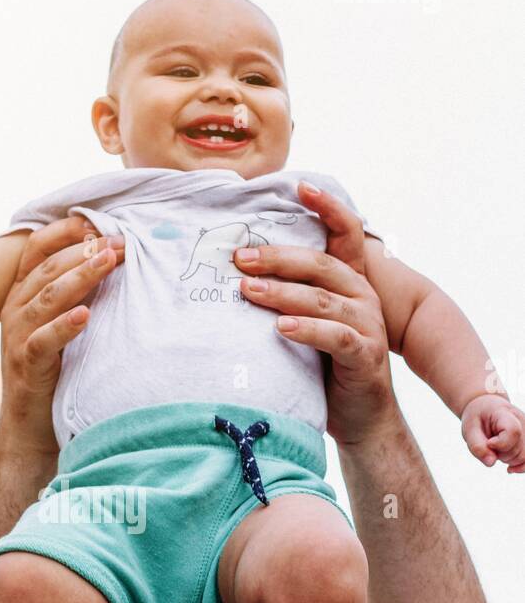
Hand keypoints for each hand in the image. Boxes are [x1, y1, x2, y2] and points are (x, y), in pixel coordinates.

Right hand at [0, 217, 124, 450]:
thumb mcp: (59, 324)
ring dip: (81, 277)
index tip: (99, 222)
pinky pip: (44, 340)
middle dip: (85, 251)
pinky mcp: (26, 364)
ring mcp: (18, 336)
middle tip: (120, 242)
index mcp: (22, 294)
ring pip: (48, 297)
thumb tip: (110, 259)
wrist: (30, 425)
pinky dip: (65, 326)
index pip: (38, 249)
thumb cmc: (54, 370)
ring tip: (110, 263)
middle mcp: (15, 309)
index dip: (66, 232)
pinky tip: (86, 316)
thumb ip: (74, 294)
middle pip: (48, 268)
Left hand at [233, 181, 396, 447]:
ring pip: (322, 299)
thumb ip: (287, 301)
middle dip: (276, 258)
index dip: (326, 207)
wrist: (361, 417)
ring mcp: (367, 324)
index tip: (299, 186)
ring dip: (282, 293)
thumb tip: (236, 278)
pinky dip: (306, 330)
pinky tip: (280, 328)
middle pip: (318, 265)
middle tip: (238, 257)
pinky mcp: (365, 354)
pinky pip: (335, 337)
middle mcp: (361, 296)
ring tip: (246, 290)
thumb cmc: (324, 369)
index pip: (342, 234)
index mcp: (347, 282)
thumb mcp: (306, 326)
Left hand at [461, 394, 524, 472]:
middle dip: (500, 454)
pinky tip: (509, 469)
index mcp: (505, 414)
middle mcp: (522, 421)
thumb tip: (491, 463)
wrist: (487, 408)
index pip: (513, 431)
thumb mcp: (469, 429)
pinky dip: (521, 467)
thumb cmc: (477, 418)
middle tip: (489, 444)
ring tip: (497, 449)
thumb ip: (477, 446)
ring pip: (524, 457)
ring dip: (508, 460)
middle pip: (517, 449)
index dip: (500, 443)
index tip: (488, 442)